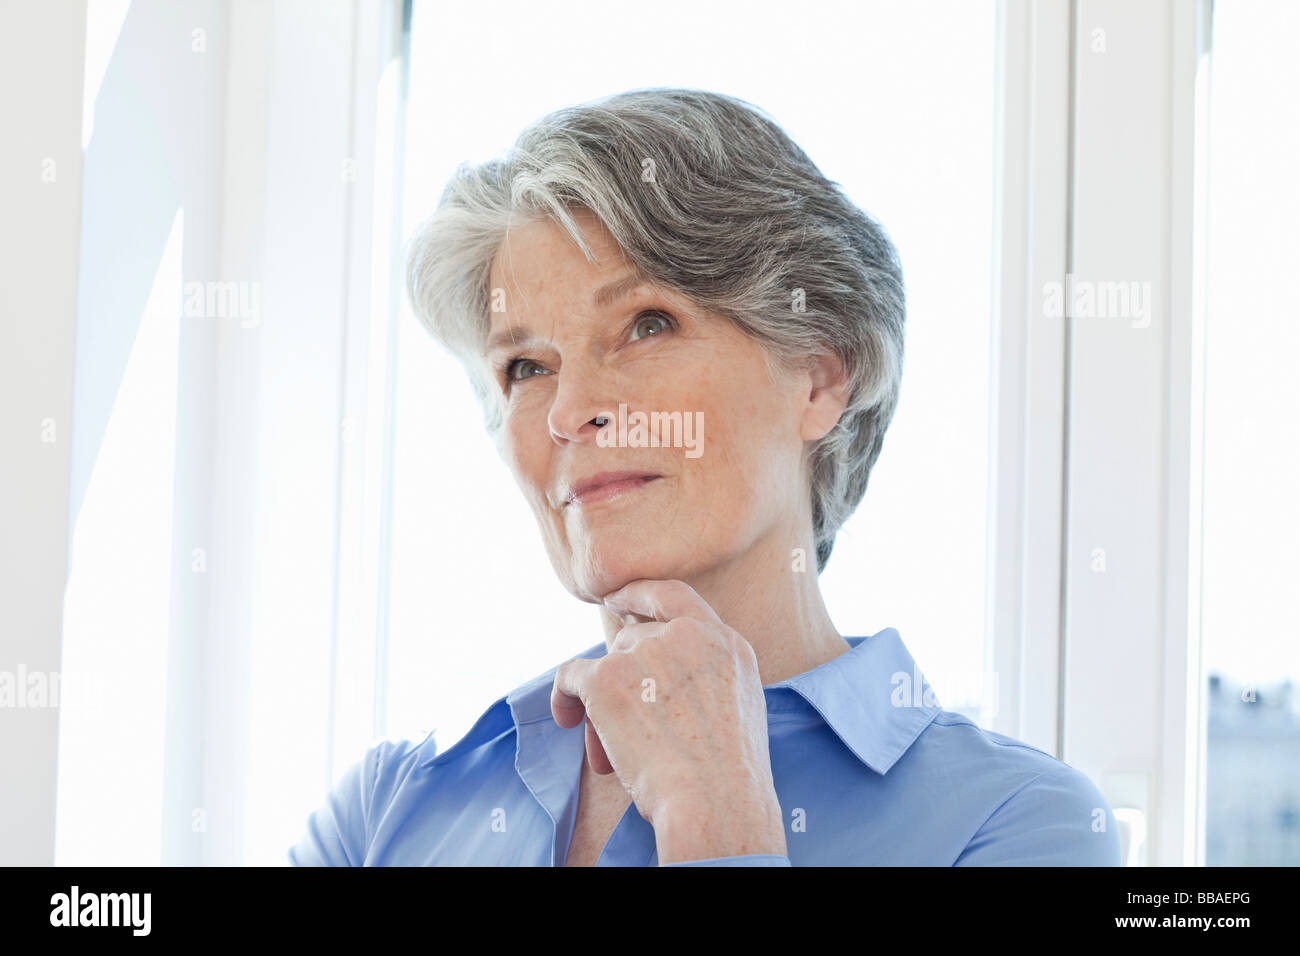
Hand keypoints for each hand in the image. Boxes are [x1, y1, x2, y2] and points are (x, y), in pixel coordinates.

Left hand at [550, 578, 786, 862]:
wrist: (715, 802)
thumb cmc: (726, 777)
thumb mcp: (737, 707)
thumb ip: (706, 676)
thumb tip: (655, 681)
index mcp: (727, 643)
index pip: (674, 595)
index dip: (639, 594)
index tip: (615, 600)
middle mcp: (688, 636)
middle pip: (633, 640)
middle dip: (624, 680)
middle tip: (625, 729)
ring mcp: (647, 652)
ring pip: (606, 663)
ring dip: (602, 704)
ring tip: (612, 754)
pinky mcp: (608, 677)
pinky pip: (571, 675)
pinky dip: (564, 697)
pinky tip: (566, 718)